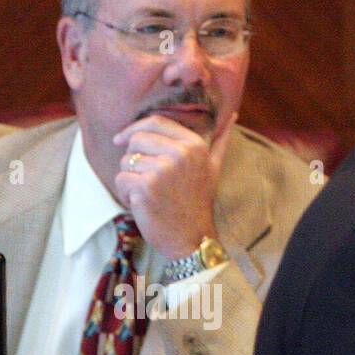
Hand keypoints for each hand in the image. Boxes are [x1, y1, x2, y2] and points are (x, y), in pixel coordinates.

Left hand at [111, 112, 237, 259]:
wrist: (191, 238)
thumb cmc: (197, 203)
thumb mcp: (213, 167)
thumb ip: (220, 140)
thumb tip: (233, 115)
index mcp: (194, 144)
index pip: (155, 122)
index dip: (134, 129)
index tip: (122, 139)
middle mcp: (179, 154)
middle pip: (136, 140)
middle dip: (132, 158)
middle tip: (143, 178)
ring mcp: (161, 170)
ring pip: (126, 161)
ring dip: (130, 179)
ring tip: (147, 194)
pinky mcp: (145, 187)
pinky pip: (121, 179)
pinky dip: (125, 194)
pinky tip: (141, 205)